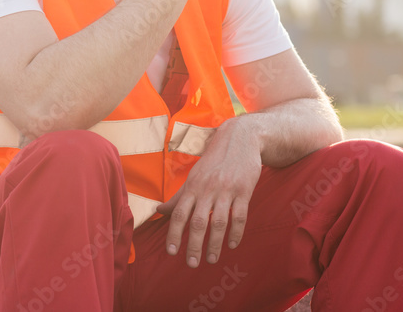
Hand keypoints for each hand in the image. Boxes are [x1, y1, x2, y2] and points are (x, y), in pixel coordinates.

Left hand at [156, 118, 261, 267]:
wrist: (240, 139)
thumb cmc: (214, 161)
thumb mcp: (194, 176)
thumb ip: (178, 196)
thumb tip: (158, 211)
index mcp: (192, 186)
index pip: (179, 213)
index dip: (174, 233)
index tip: (171, 252)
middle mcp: (206, 189)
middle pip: (197, 221)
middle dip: (193, 244)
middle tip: (191, 263)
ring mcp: (226, 190)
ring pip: (218, 221)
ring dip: (215, 243)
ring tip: (211, 259)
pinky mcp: (244, 190)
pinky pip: (239, 215)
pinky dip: (236, 232)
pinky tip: (232, 245)